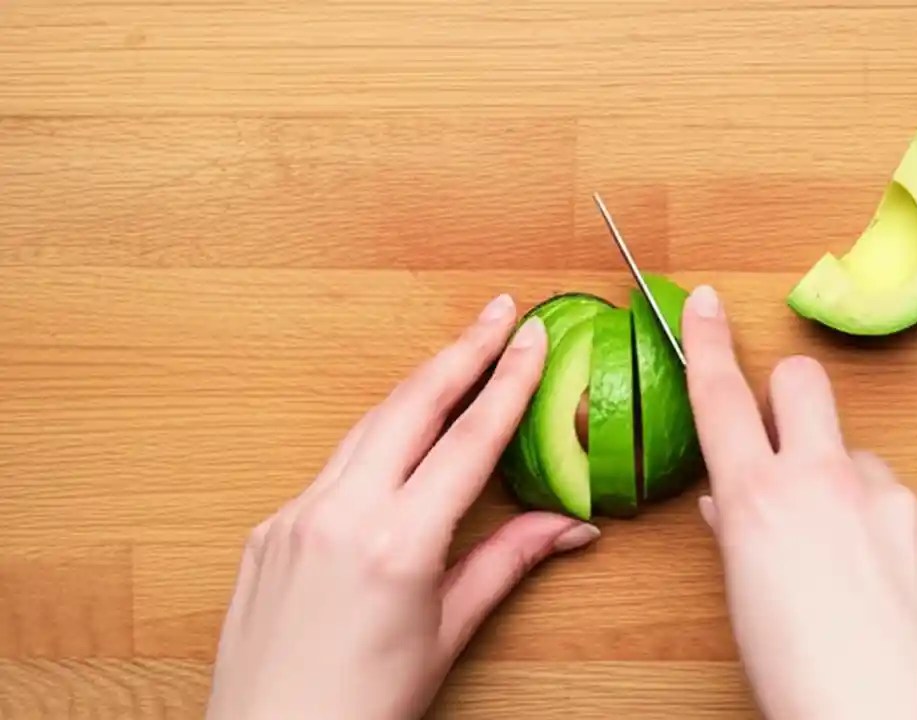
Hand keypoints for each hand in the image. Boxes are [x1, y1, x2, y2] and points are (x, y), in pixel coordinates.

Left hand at [206, 295, 599, 719]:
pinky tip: (399, 440)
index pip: (469, 440)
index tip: (532, 338)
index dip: (507, 382)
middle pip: (411, 405)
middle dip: (460, 351)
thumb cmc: (361, 707)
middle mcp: (340, 515)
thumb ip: (507, 563)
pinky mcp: (269, 529)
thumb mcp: (448, 633)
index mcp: (397, 543)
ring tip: (458, 360)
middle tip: (498, 313)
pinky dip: (374, 441)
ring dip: (417, 388)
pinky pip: (332, 466)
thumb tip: (569, 526)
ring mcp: (296, 515)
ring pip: (367, 426)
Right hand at [681, 286, 916, 719]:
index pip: (720, 399)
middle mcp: (826, 480)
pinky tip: (889, 594)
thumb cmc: (807, 684)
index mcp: (759, 501)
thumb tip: (731, 507)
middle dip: (789, 392)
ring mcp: (891, 499)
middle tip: (790, 433)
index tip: (707, 302)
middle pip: (803, 382)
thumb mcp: (747, 606)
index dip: (709, 342)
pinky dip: (891, 538)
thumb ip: (740, 539)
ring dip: (848, 492)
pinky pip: (904, 511)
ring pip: (860, 460)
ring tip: (849, 570)